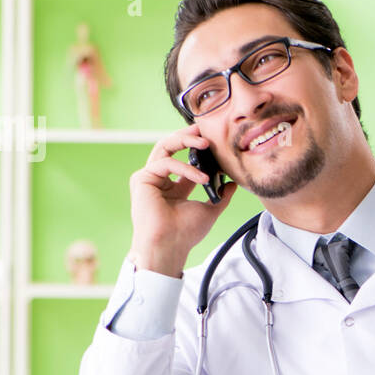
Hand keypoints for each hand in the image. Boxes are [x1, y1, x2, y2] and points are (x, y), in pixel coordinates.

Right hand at [128, 123, 236, 275]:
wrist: (170, 246)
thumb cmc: (185, 233)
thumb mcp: (210, 210)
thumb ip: (220, 196)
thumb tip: (232, 184)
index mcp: (173, 186)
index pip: (184, 158)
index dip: (197, 147)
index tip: (212, 141)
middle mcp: (159, 180)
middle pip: (170, 146)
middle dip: (187, 135)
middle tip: (203, 129)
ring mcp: (149, 178)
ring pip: (164, 147)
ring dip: (185, 141)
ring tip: (205, 143)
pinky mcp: (142, 179)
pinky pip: (165, 163)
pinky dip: (185, 167)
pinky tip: (201, 177)